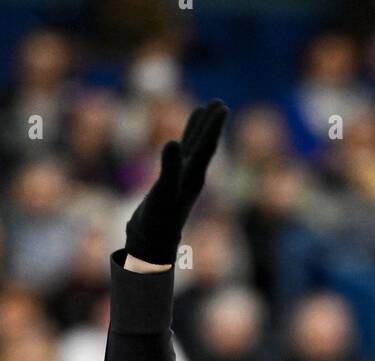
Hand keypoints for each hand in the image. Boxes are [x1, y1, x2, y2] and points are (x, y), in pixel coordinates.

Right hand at [125, 98, 229, 266]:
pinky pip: (180, 157)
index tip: (222, 107)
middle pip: (204, 144)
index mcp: (193, 177)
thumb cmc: (158, 220)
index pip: (206, 147)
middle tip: (219, 103)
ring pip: (193, 148)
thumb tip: (172, 142)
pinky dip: (182, 143)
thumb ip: (169, 168)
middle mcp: (191, 176)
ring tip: (203, 110)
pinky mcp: (172, 183)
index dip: (213, 126)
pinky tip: (181, 138)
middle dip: (211, 124)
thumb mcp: (163, 193)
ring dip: (198, 129)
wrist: (152, 243)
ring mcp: (182, 179)